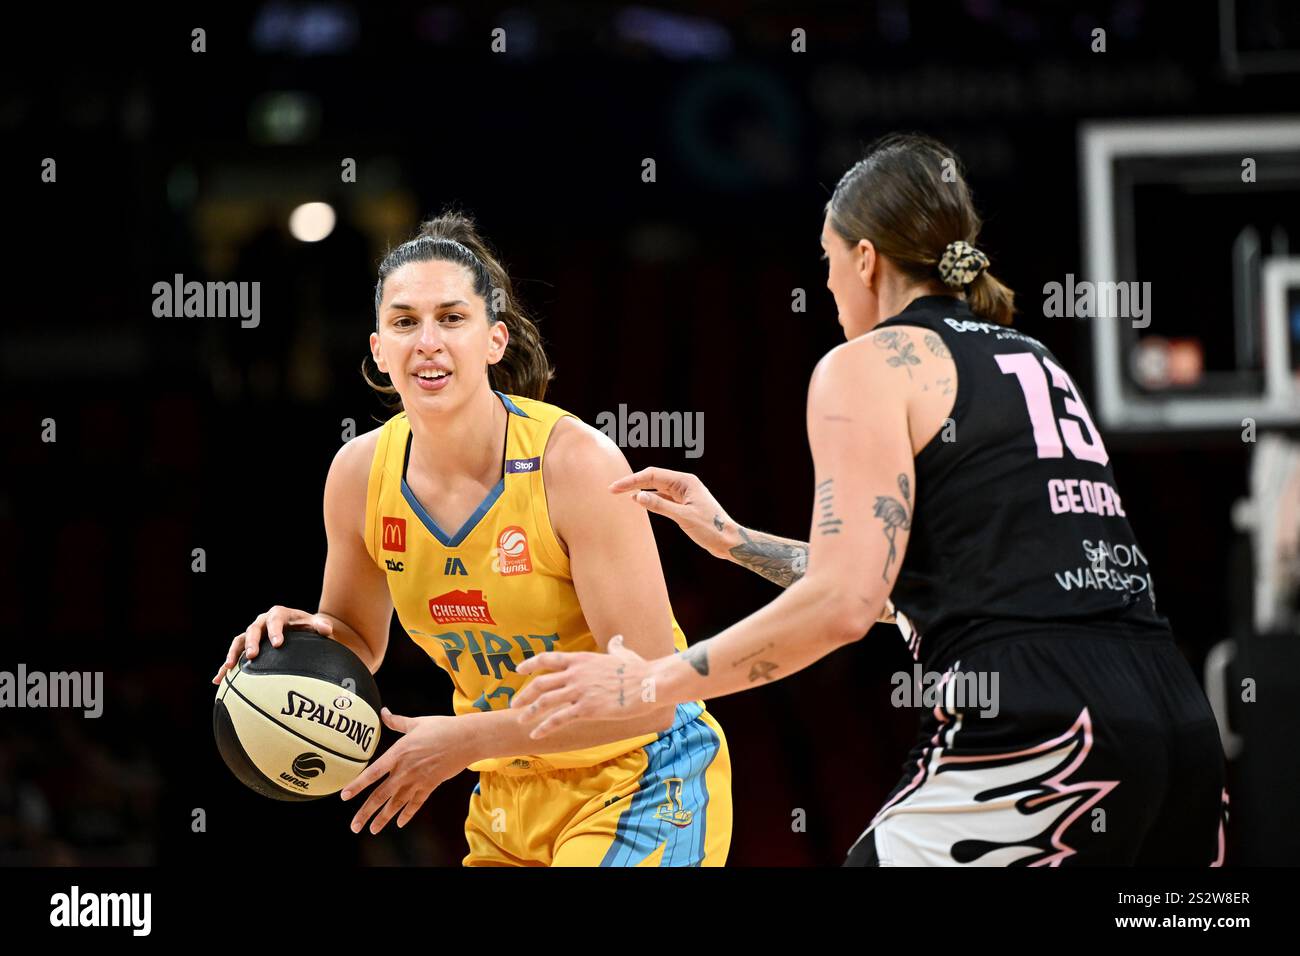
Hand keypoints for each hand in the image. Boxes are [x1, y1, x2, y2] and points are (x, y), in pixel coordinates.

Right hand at [213, 606, 332, 684]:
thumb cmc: (308, 626)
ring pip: (238, 641)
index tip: (277, 644)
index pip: (275, 620)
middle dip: (251, 642)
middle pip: (253, 630)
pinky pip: (233, 656)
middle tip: (251, 656)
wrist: (298, 627)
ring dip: (232, 654)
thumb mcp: (316, 624)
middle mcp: (262, 622)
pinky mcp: (246, 646)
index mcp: (278, 615)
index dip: (275, 630)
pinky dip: (225, 667)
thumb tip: (327, 630)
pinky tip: (218, 680)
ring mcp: (252, 634)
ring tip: (228, 668)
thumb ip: (321, 625)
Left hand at [339, 709, 466, 833]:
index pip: (372, 772)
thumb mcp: (416, 723)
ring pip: (396, 804)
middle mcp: (404, 770)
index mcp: (398, 753)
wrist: (466, 739)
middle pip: (380, 795)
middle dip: (365, 812)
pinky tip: (399, 823)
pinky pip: (415, 804)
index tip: (344, 796)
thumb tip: (383, 712)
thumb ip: (396, 721)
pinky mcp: (430, 786)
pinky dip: (407, 814)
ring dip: (383, 818)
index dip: (357, 785)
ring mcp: (417, 780)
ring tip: (372, 830)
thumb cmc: (441, 728)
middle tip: (354, 826)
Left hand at [511, 636, 660, 737]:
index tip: (518, 670)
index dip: (530, 664)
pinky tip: (537, 734)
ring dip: (530, 712)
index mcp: (581, 659)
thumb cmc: (638, 669)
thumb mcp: (622, 653)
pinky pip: (559, 719)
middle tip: (514, 705)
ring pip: (545, 701)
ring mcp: (580, 691)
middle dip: (525, 695)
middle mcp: (575, 673)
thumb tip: (616, 640)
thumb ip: (614, 647)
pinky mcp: (586, 708)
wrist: (649, 683)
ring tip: (521, 721)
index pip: (547, 659)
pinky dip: (545, 727)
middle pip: (540, 683)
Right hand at [608, 467, 738, 559]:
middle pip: (653, 479)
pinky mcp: (684, 504)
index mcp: (686, 482)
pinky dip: (650, 499)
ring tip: (621, 493)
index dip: (632, 481)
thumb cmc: (711, 528)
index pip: (653, 476)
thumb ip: (660, 506)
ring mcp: (684, 494)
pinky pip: (662, 498)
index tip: (615, 488)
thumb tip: (637, 497)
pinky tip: (639, 501)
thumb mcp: (683, 517)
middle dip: (633, 483)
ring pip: (657, 488)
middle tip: (612, 490)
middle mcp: (684, 484)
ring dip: (640, 490)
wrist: (728, 541)